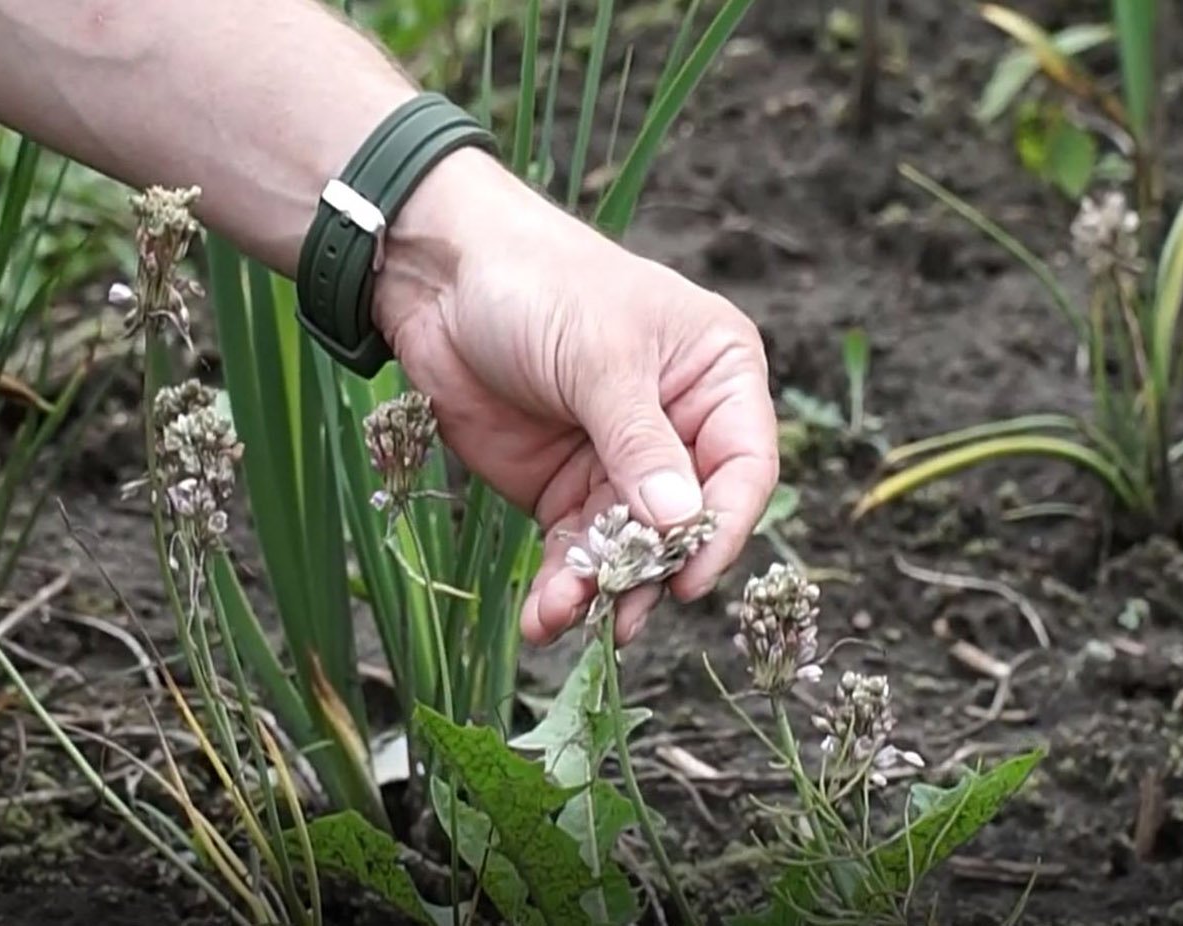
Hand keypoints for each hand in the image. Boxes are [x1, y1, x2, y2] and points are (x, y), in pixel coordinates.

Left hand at [374, 149, 778, 645]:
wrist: (438, 278)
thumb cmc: (539, 284)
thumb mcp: (598, 358)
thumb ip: (639, 444)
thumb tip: (678, 524)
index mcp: (717, 376)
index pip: (744, 468)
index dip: (722, 528)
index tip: (688, 575)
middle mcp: (680, 427)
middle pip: (688, 524)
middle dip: (654, 570)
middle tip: (621, 611)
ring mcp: (620, 465)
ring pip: (631, 551)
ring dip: (603, 590)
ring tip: (566, 613)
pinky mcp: (564, 491)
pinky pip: (576, 555)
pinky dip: (562, 590)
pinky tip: (542, 618)